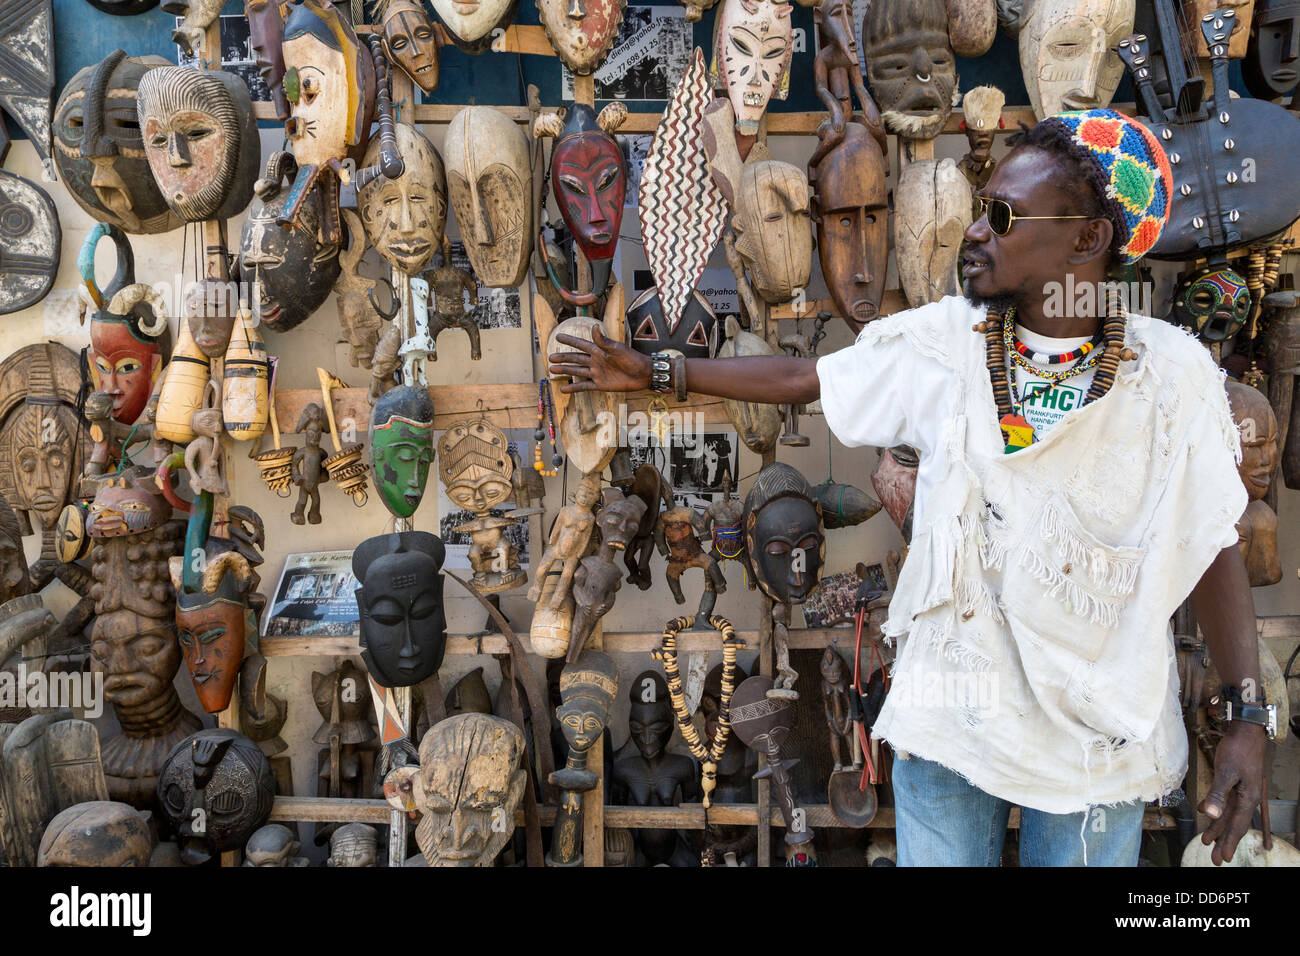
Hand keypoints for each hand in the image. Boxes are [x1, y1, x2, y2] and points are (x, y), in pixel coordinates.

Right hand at [548, 326, 651, 393]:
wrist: (643, 374)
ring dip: (565, 371)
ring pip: (577, 371)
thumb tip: (593, 327)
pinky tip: (564, 389)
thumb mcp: (617, 348)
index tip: (558, 337)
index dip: (569, 341)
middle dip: (563, 357)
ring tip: (552, 370)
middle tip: (550, 357)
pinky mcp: (600, 385)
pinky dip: (574, 388)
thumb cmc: (633, 359)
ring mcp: (597, 373)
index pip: (580, 344)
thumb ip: (603, 340)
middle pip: (575, 358)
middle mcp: (596, 361)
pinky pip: (584, 386)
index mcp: (599, 350)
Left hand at [1198, 721, 1265, 863]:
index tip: (1223, 858)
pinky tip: (1205, 812)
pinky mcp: (1234, 782)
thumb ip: (1217, 794)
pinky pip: (1225, 802)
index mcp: (1247, 799)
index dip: (1228, 842)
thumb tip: (1208, 814)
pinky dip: (1216, 809)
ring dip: (1218, 827)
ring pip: (1228, 814)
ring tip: (1207, 840)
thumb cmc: (1238, 750)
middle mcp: (1246, 798)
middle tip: (1215, 858)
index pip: (1236, 826)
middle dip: (1223, 841)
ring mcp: (1240, 790)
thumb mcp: (1226, 772)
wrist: (1247, 732)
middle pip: (1232, 824)